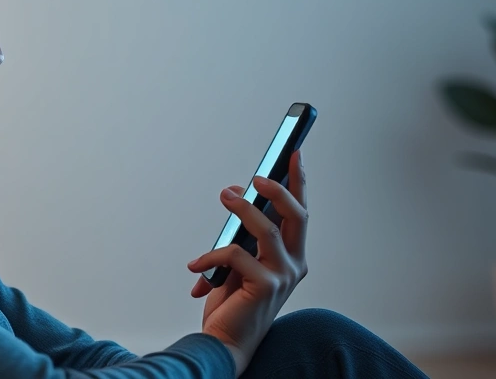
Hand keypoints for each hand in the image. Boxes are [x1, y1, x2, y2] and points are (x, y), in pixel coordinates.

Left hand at [186, 150, 308, 376]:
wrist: (223, 341)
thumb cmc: (232, 300)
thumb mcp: (239, 259)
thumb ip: (244, 233)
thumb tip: (235, 196)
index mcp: (292, 255)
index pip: (300, 213)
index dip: (299, 182)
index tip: (293, 153)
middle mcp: (294, 265)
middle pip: (297, 216)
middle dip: (279, 189)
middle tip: (256, 176)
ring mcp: (283, 276)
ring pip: (268, 230)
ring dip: (243, 209)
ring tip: (225, 195)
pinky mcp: (265, 287)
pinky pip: (236, 254)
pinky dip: (212, 255)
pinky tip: (196, 266)